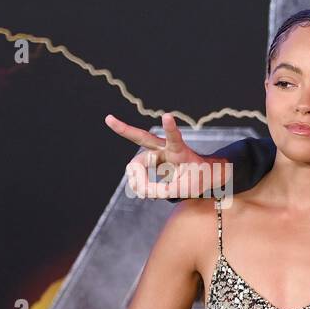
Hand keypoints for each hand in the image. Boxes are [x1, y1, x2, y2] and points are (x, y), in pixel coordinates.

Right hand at [105, 112, 222, 198]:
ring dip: (138, 180)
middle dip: (125, 129)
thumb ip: (167, 191)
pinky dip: (140, 185)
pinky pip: (137, 174)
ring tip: (147, 193)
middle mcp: (164, 148)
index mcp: (179, 150)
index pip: (174, 138)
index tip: (167, 115)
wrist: (200, 175)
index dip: (170, 128)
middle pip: (141, 138)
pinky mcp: (148, 162)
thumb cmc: (197, 178)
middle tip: (108, 119)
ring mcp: (154, 154)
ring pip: (136, 164)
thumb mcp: (188, 188)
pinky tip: (146, 191)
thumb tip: (143, 191)